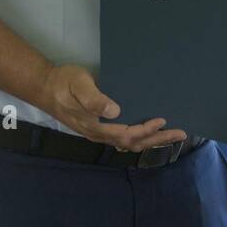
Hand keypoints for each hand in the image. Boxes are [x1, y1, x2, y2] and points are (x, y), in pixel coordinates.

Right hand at [38, 63, 186, 151]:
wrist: (46, 87)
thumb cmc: (64, 84)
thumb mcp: (78, 85)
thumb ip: (94, 99)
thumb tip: (115, 111)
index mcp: (96, 127)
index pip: (126, 133)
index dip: (145, 130)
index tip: (162, 120)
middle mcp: (100, 134)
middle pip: (133, 143)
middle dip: (157, 139)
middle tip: (181, 133)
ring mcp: (100, 132)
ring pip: (130, 142)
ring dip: (152, 139)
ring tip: (172, 134)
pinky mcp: (101, 127)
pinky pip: (125, 137)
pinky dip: (141, 136)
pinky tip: (152, 131)